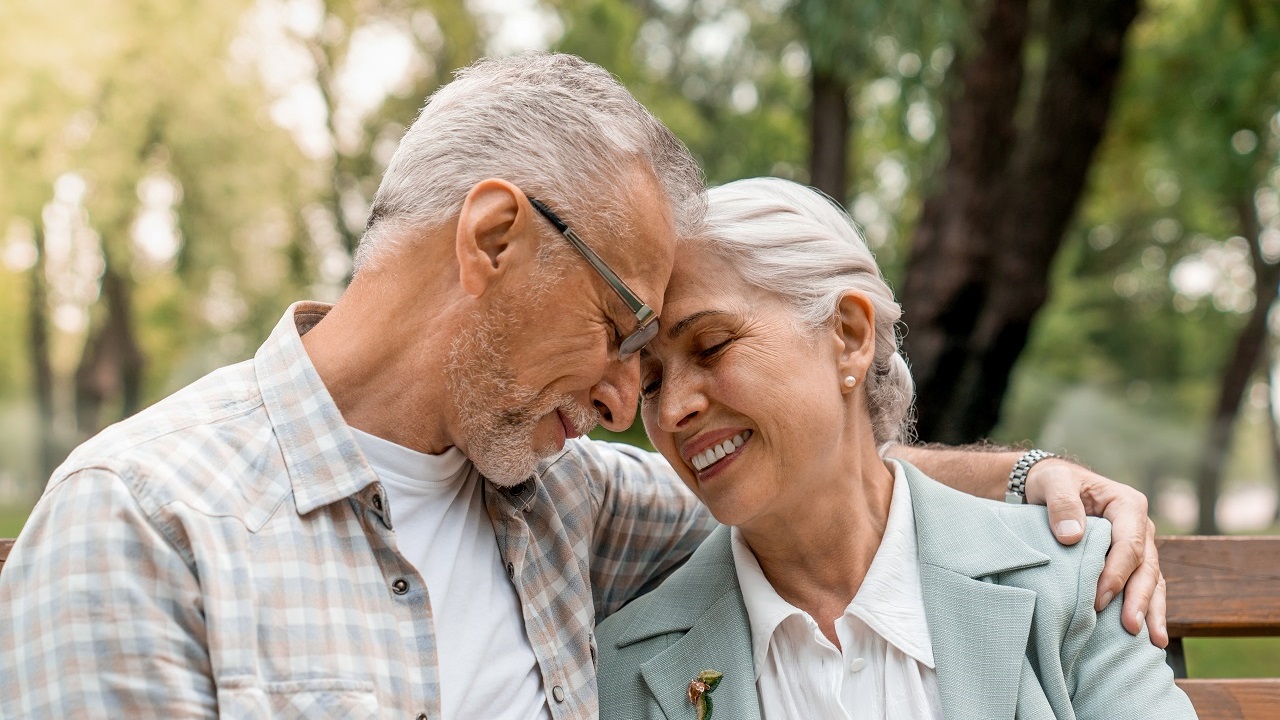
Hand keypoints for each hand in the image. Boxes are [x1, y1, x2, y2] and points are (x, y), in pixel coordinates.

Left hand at [1023, 458, 1167, 647]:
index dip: (1117, 573)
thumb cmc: (1052, 483)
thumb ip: (1062, 504)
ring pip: (1151, 581)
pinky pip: (1143, 587)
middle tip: (1130, 627)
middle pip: (1146, 567)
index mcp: (1126, 505)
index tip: (1099, 598)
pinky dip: (1147, 609)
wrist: (1047, 486)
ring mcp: (1138, 546)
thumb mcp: (1053, 482)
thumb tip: (1071, 536)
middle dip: (1139, 598)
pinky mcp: (1129, 563)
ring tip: (1152, 640)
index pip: (1130, 544)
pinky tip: (1148, 637)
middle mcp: (1139, 527)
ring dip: (1151, 610)